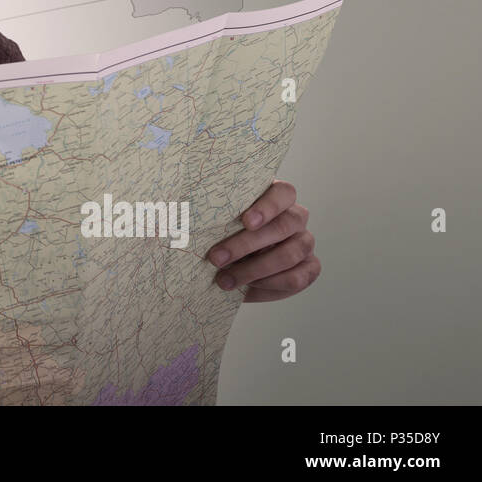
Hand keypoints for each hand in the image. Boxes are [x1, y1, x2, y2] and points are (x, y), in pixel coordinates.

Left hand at [206, 179, 318, 302]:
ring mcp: (305, 241)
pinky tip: (246, 288)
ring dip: (255, 269)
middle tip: (216, 258)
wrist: (231, 260)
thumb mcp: (214, 218)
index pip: (284, 193)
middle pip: (284, 226)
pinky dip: (270, 285)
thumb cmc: (222, 231)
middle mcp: (295, 216)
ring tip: (224, 280)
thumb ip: (208, 212)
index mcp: (277, 196)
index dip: (267, 206)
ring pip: (291, 254)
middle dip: (247, 244)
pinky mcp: (309, 267)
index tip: (245, 220)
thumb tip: (173, 211)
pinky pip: (298, 278)